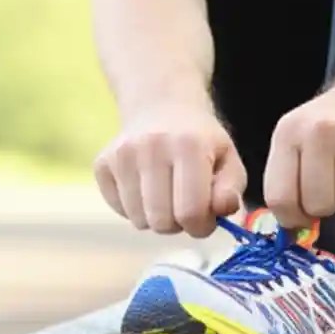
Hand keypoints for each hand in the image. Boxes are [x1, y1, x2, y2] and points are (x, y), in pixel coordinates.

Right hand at [94, 101, 246, 237]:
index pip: (190, 212)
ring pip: (138, 220)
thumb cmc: (201, 140)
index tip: (205, 219)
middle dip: (178, 225)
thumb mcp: (228, 159)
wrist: (162, 107)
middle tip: (185, 208)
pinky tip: (145, 188)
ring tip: (166, 196)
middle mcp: (151, 146)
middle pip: (161, 222)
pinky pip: (119, 210)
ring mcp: (122, 154)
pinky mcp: (102, 163)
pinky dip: (135, 209)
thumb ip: (232, 189)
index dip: (201, 226)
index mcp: (188, 146)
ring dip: (156, 218)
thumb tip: (221, 210)